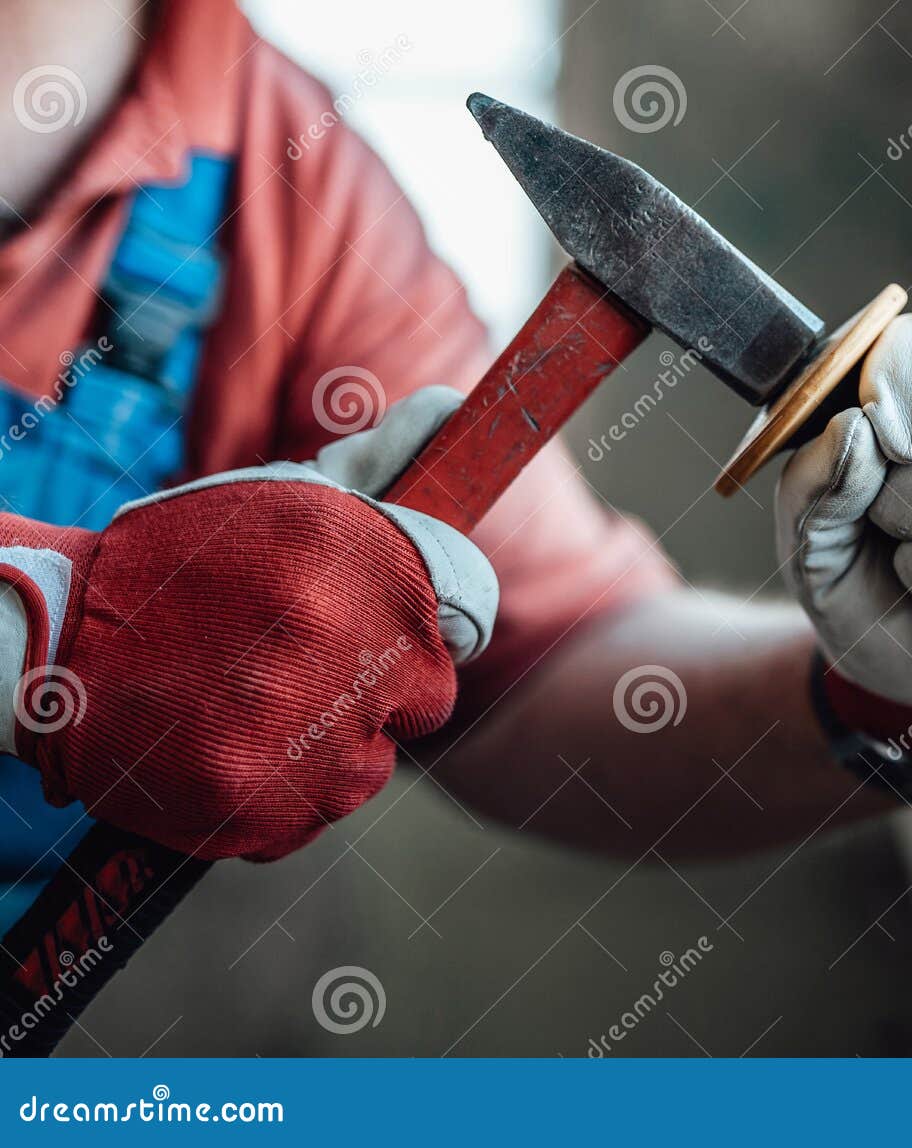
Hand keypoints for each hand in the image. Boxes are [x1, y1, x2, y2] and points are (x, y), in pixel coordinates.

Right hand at [0, 387, 497, 859]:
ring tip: (251, 703)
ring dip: (330, 742)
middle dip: (381, 684)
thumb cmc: (178, 566)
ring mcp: (316, 747)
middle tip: (302, 664)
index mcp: (368, 568)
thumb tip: (450, 414)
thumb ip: (377, 470)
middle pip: (428, 694)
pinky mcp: (271, 813)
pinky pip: (315, 811)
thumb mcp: (279, 498)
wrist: (54, 649)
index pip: (470, 606)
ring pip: (372, 762)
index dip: (436, 619)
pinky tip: (228, 745)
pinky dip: (283, 791)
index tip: (398, 624)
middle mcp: (355, 655)